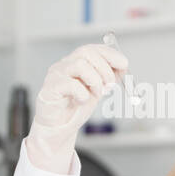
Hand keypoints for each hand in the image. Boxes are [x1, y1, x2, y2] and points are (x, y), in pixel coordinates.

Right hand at [26, 43, 126, 173]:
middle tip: (110, 85)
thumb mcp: (98, 89)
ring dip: (95, 81)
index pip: (93, 48)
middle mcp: (64, 65)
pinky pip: (71, 84)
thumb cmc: (76, 107)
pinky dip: (83, 94)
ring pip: (79, 64)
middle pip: (86, 52)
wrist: (59, 127)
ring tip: (96, 94)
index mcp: (75, 62)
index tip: (124, 65)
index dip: (111, 54)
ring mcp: (55, 75)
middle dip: (104, 68)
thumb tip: (123, 66)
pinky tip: (81, 101)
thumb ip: (108, 77)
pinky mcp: (50, 88)